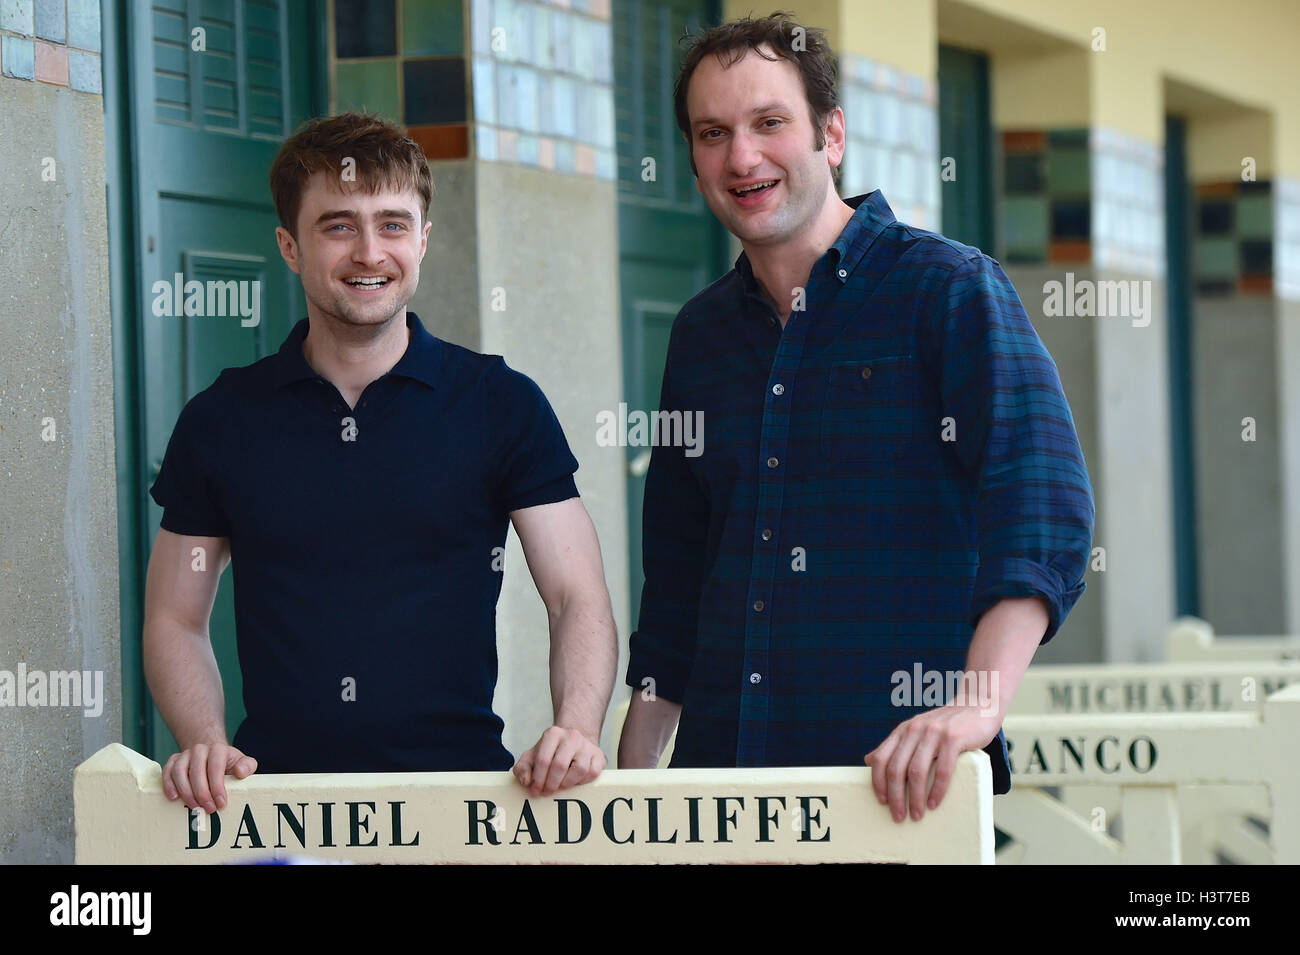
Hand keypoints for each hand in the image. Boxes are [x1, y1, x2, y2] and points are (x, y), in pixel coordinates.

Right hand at [162, 742, 257, 813]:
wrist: (210, 755)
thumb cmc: (227, 763)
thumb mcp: (241, 762)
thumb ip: (247, 766)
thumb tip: (241, 772)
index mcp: (218, 749)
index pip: (215, 767)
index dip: (217, 786)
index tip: (221, 803)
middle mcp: (199, 749)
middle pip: (196, 771)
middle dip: (202, 793)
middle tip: (209, 809)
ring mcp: (184, 755)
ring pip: (179, 771)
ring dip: (186, 792)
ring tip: (194, 807)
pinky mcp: (173, 761)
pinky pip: (167, 771)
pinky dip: (168, 784)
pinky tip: (173, 798)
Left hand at [513, 725, 605, 796]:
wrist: (573, 741)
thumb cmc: (550, 752)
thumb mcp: (532, 755)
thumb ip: (522, 768)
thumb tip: (526, 781)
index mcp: (553, 734)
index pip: (543, 760)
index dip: (538, 779)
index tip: (535, 790)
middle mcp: (572, 736)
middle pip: (560, 765)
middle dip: (551, 784)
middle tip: (546, 792)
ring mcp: (587, 745)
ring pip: (579, 769)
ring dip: (567, 783)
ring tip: (560, 787)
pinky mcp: (599, 756)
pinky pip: (592, 773)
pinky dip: (582, 782)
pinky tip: (573, 781)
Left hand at [864, 703, 999, 822]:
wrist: (978, 704)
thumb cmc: (946, 724)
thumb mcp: (916, 730)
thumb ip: (895, 744)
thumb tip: (868, 761)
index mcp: (902, 731)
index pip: (881, 758)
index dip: (878, 782)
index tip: (881, 802)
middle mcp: (914, 730)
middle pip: (896, 768)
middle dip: (895, 796)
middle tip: (898, 817)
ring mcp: (933, 733)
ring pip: (917, 771)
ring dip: (914, 798)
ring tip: (916, 815)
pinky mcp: (954, 738)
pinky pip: (943, 769)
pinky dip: (937, 790)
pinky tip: (934, 803)